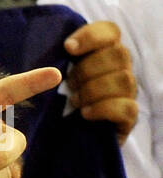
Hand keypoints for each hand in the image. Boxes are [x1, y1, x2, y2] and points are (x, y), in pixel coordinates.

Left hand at [64, 21, 137, 142]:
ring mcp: (126, 94)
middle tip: (69, 84)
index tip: (68, 48)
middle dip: (89, 68)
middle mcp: (118, 70)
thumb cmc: (52, 106)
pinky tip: (85, 114)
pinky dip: (104, 109)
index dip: (92, 35)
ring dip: (94, 89)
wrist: (57, 146)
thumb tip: (57, 47)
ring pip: (124, 79)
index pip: (110, 32)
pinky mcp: (127, 119)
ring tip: (74, 102)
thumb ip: (54, 63)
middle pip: (119, 54)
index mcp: (101, 55)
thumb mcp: (49, 82)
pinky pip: (127, 108)